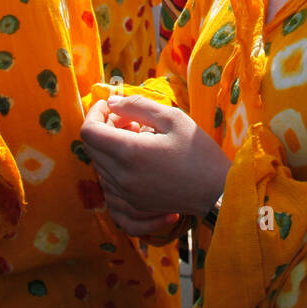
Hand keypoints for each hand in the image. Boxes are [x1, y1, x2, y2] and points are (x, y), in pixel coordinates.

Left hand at [80, 93, 230, 220]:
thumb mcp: (173, 118)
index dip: (95, 113)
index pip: (88, 132)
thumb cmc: (199, 152)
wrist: (217, 192)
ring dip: (110, 148)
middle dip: (104, 128)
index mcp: (129, 153)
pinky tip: (138, 160)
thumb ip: (137, 105)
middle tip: (131, 121)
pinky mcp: (133, 204)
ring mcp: (125, 194)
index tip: (111, 106)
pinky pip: (109, 182)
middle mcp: (121, 177)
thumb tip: (110, 103)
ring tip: (139, 139)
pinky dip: (115, 167)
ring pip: (99, 165)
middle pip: (91, 148)